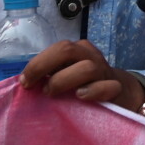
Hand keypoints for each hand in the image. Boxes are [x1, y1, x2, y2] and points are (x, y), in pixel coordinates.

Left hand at [20, 39, 144, 110]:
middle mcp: (91, 57)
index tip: (25, 81)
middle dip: (45, 66)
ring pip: (87, 67)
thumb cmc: (85, 84)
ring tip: (52, 93)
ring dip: (65, 80)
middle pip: (68, 50)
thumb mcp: (68, 74)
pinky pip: (107, 87)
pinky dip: (93, 91)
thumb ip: (51, 74)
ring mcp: (104, 72)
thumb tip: (25, 81)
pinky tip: (80, 96)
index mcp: (78, 51)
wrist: (120, 93)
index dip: (37, 63)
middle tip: (35, 87)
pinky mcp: (116, 89)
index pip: (58, 48)